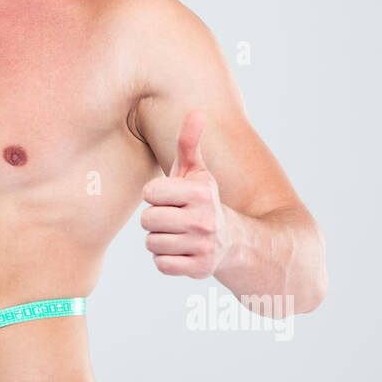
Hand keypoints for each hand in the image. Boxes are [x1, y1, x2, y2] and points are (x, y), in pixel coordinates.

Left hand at [140, 110, 231, 277]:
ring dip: (160, 239)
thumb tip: (197, 112)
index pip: (149, 192)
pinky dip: (166, 260)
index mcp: (201, 193)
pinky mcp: (200, 270)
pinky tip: (182, 251)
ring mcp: (203, 247)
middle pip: (148, 219)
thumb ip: (190, 143)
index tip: (171, 196)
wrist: (233, 241)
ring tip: (178, 234)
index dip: (155, 194)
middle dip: (155, 218)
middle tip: (174, 218)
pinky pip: (161, 264)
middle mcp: (205, 220)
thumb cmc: (203, 201)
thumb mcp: (197, 171)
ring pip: (152, 243)